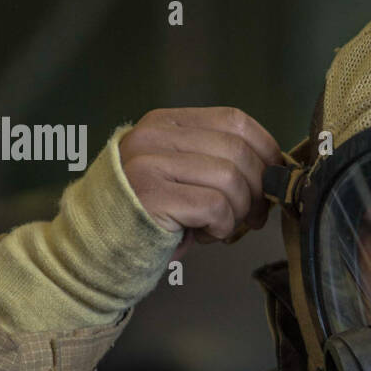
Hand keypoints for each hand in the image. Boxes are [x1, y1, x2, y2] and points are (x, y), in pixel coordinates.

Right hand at [119, 107, 281, 249]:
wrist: (96, 251)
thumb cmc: (149, 217)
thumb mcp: (182, 175)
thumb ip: (218, 161)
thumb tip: (275, 171)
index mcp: (165, 123)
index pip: (234, 119)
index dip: (266, 149)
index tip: (274, 177)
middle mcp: (153, 136)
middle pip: (237, 150)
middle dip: (258, 188)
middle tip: (254, 216)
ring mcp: (148, 164)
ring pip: (230, 178)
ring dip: (239, 211)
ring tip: (221, 226)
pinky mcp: (150, 196)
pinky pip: (215, 206)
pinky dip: (222, 226)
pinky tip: (204, 234)